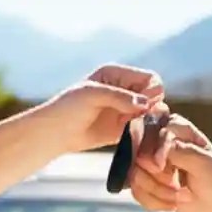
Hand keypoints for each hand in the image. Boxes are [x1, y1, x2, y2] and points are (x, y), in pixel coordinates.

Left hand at [38, 64, 164, 151]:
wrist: (55, 132)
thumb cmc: (68, 107)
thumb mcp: (92, 94)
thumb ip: (119, 97)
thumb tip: (146, 104)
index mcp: (118, 74)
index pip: (150, 78)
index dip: (151, 92)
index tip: (142, 105)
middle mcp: (125, 90)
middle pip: (155, 96)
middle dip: (152, 107)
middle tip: (136, 118)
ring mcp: (126, 110)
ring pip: (153, 114)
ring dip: (149, 122)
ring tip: (133, 128)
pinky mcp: (124, 128)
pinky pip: (144, 129)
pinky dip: (144, 133)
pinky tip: (133, 136)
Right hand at [130, 114, 211, 211]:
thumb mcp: (206, 164)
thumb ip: (184, 152)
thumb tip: (162, 148)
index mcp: (177, 128)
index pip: (154, 130)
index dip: (155, 149)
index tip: (161, 166)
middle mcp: (160, 141)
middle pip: (140, 154)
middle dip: (158, 177)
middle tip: (177, 186)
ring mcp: (149, 161)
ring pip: (135, 174)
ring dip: (159, 192)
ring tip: (180, 196)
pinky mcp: (144, 180)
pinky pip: (136, 191)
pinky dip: (154, 202)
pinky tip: (172, 204)